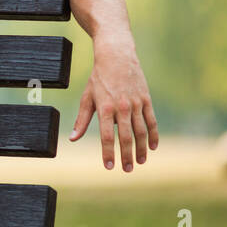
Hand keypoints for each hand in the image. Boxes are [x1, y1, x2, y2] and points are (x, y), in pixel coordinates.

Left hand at [68, 38, 158, 170]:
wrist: (116, 56)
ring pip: (141, 131)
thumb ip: (82, 120)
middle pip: (126, 137)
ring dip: (142, 149)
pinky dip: (153, 135)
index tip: (108, 166)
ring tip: (140, 162)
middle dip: (127, 155)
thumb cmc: (98, 78)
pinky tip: (152, 147)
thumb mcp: (87, 97)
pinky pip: (152, 121)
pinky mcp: (146, 99)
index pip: (108, 136)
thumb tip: (73, 138)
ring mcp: (136, 103)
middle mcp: (122, 107)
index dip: (108, 153)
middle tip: (127, 170)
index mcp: (105, 108)